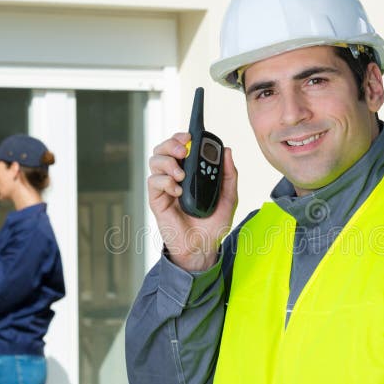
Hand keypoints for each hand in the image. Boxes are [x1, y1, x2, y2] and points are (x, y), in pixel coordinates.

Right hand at [147, 132, 237, 270]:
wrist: (203, 247)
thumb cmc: (214, 224)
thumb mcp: (229, 197)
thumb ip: (229, 175)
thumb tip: (227, 150)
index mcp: (191, 172)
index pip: (180, 146)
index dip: (181, 137)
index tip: (190, 136)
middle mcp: (175, 176)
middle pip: (163, 149)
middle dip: (171, 144)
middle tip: (182, 151)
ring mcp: (165, 187)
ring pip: (155, 161)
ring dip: (167, 162)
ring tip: (181, 175)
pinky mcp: (157, 200)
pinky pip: (153, 181)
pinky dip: (165, 181)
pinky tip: (177, 191)